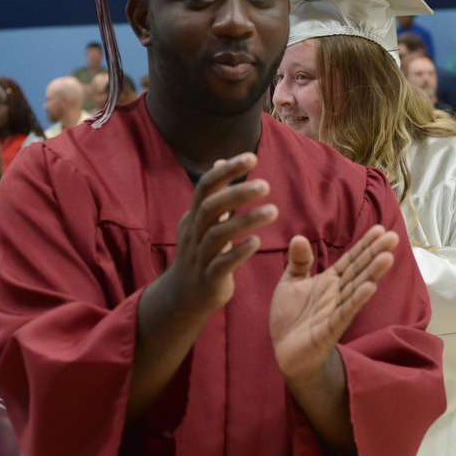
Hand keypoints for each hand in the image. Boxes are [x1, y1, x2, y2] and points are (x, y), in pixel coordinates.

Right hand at [160, 152, 277, 319]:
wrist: (182, 298)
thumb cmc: (199, 254)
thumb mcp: (201, 221)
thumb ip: (213, 193)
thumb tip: (218, 161)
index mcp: (194, 217)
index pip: (206, 186)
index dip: (226, 170)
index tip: (252, 156)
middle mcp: (193, 234)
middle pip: (210, 207)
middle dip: (237, 193)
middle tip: (266, 185)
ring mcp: (199, 257)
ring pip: (217, 235)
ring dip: (245, 221)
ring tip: (273, 212)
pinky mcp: (208, 279)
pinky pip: (221, 264)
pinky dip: (238, 252)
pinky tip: (257, 243)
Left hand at [270, 225, 398, 382]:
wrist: (286, 352)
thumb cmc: (290, 316)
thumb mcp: (290, 282)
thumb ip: (298, 261)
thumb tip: (299, 237)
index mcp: (330, 280)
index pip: (351, 259)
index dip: (365, 245)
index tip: (381, 229)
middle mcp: (337, 293)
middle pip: (359, 270)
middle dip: (375, 254)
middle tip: (394, 237)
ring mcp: (336, 311)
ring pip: (357, 289)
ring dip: (373, 273)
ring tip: (388, 257)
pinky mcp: (329, 329)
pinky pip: (344, 313)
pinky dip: (356, 300)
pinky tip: (370, 288)